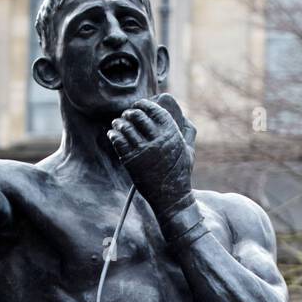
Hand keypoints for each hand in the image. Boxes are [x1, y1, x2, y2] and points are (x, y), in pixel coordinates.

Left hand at [107, 96, 195, 218]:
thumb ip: (187, 131)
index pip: (154, 110)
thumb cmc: (180, 173)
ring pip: (125, 127)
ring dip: (119, 123)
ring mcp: (143, 150)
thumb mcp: (189, 149)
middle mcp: (157, 139)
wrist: (171, 197)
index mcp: (171, 133)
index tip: (138, 105)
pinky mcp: (131, 161)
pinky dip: (113, 135)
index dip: (144, 104)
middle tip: (126, 115)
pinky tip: (112, 134)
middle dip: (129, 113)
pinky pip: (118, 141)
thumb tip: (183, 115)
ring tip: (117, 123)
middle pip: (137, 116)